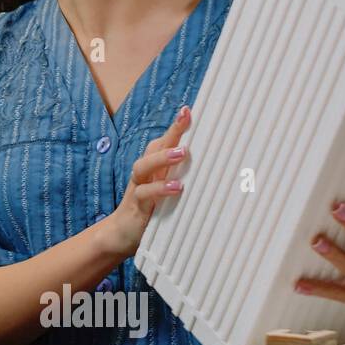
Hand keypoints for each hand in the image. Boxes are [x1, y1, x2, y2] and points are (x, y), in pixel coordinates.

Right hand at [100, 104, 190, 260]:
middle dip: (171, 132)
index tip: (189, 110)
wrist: (122, 234)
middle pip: (155, 146)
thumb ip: (187, 182)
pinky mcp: (136, 205)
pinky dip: (159, 189)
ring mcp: (138, 187)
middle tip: (186, 118)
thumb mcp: (171, 194)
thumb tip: (222, 175)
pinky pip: (145, 193)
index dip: (176, 126)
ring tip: (182, 153)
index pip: (166, 141)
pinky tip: (175, 188)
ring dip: (163, 157)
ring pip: (144, 166)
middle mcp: (146, 173)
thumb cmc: (153, 211)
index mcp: (156, 168)